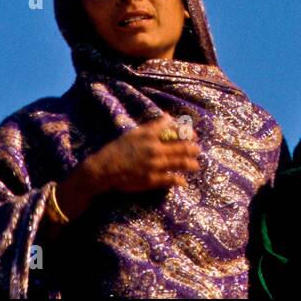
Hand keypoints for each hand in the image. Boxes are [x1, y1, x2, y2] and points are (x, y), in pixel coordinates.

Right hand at [57, 117, 200, 219]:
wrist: (103, 170)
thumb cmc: (117, 149)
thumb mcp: (134, 133)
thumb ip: (152, 126)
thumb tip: (169, 117)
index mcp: (150, 136)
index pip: (175, 130)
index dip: (187, 132)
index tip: (193, 135)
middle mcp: (155, 149)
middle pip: (182, 147)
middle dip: (193, 149)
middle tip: (198, 150)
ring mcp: (154, 165)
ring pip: (180, 163)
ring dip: (191, 164)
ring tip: (196, 166)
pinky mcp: (151, 180)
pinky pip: (170, 180)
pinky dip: (179, 181)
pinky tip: (183, 182)